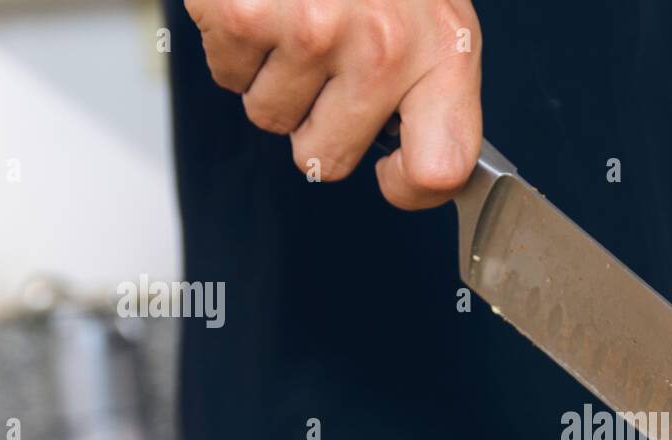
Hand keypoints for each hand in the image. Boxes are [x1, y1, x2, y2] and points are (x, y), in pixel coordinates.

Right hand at [184, 0, 481, 207]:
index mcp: (444, 50)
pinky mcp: (245, 15)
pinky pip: (227, 77)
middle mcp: (385, 46)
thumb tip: (422, 165)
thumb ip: (431, 91)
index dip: (411, 190)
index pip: (441, 167)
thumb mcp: (431, 14)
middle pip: (329, 159)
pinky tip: (263, 5)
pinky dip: (235, 46)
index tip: (391, 174)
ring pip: (271, 119)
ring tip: (294, 18)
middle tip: (326, 62)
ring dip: (273, 78)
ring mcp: (314, 31)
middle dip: (316, 122)